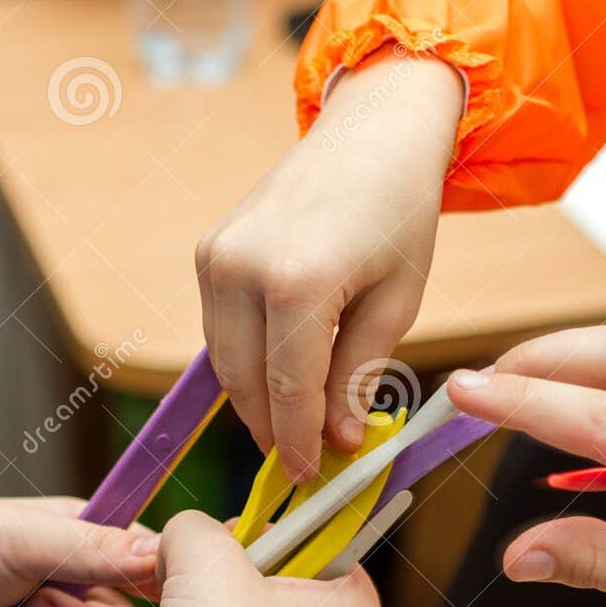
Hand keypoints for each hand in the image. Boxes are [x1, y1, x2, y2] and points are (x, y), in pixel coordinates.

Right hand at [197, 47, 462, 481]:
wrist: (372, 132)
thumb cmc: (397, 211)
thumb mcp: (397, 302)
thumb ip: (359, 374)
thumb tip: (340, 441)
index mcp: (299, 280)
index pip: (290, 389)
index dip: (299, 441)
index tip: (309, 475)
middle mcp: (243, 267)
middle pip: (247, 381)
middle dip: (274, 429)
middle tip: (303, 460)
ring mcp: (217, 257)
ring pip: (225, 362)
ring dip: (256, 401)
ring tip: (293, 428)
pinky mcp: (208, 253)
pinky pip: (220, 330)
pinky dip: (246, 362)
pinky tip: (278, 380)